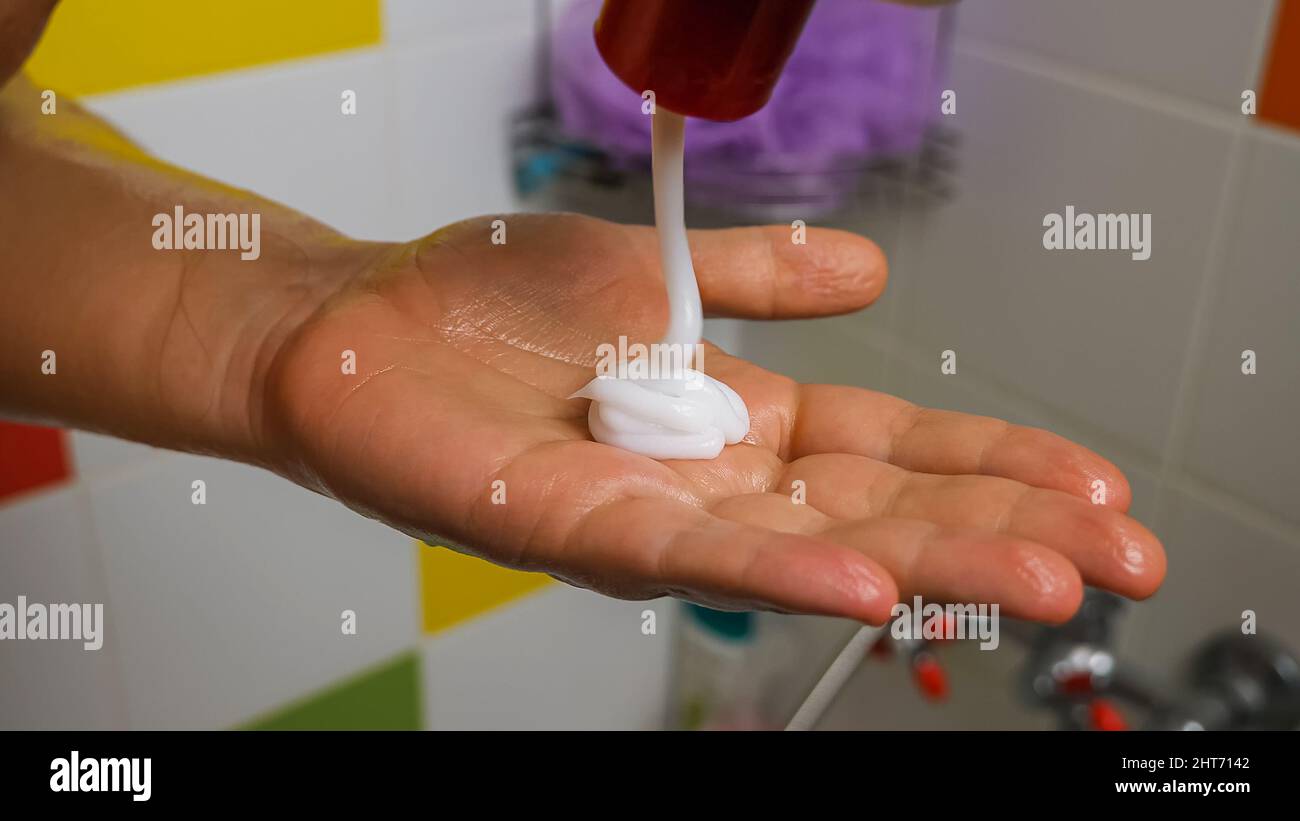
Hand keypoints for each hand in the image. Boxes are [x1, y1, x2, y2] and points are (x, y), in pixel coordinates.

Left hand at [263, 213, 1164, 623]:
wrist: (356, 323)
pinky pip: (682, 553)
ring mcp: (646, 511)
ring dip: (924, 564)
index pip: (896, 449)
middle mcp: (712, 481)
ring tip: (1041, 581)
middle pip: (877, 511)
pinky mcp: (565, 524)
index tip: (1097, 485)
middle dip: (1004, 532)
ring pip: (803, 548)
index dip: (997, 466)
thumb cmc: (492, 300)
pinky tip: (861, 582)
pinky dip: (776, 570)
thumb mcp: (659, 270)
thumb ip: (766, 277)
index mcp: (744, 419)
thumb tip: (875, 274)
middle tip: (1122, 557)